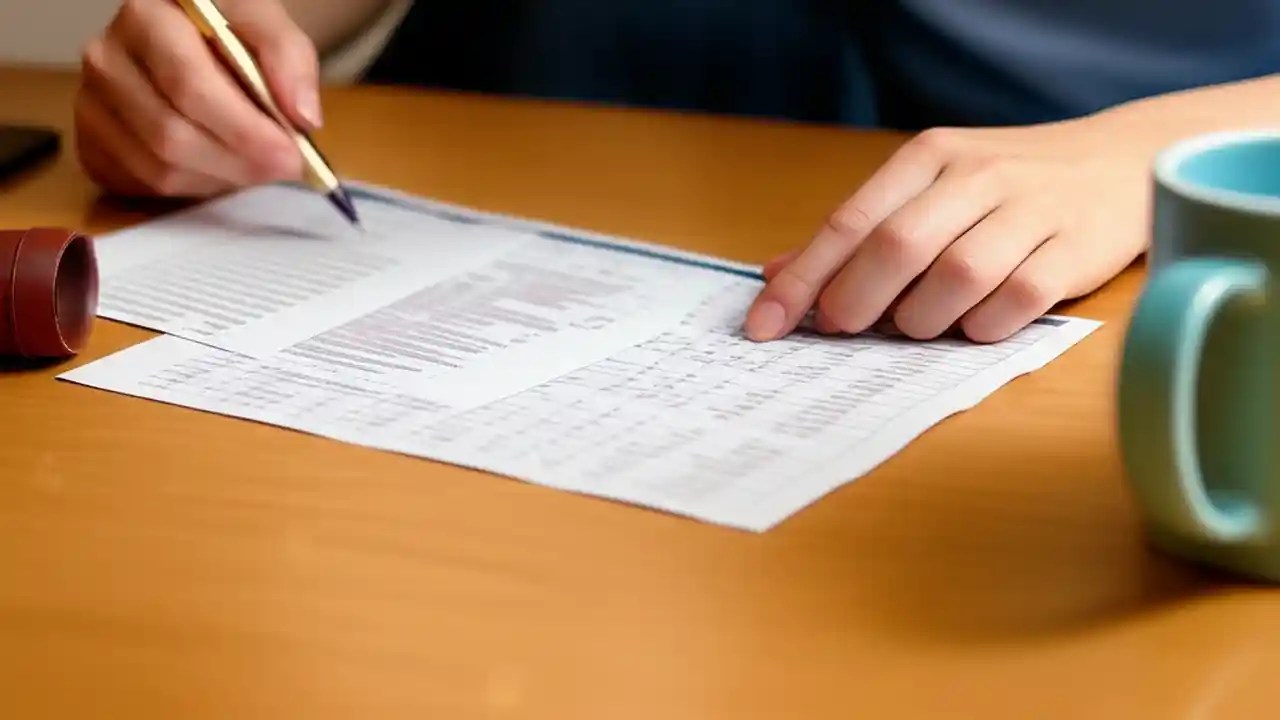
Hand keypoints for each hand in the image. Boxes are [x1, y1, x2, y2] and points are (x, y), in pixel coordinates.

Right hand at [74, 0, 320, 197]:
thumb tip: (302, 117)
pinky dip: (195, 187)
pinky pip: (145, 187)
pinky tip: (219, 167)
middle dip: (239, 161)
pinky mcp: (92, 147)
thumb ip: (290, 60)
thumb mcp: (267, 26)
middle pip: (171, 135)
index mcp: (146, 18)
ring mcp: (91, 106)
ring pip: (160, 168)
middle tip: (284, 167)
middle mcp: (106, 60)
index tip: (291, 153)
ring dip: (221, 177)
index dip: (244, 129)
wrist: (196, 42)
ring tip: (255, 163)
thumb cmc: (231, 33)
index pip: (188, 85)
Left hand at [743, 115, 1151, 342]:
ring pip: (957, 276)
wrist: (1120, 160)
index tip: (764, 326)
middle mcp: (978, 175)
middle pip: (897, 246)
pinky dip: (984, 325)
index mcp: (929, 157)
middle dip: (857, 301)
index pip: (850, 222)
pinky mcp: (1076, 248)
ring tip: (918, 325)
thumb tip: (778, 273)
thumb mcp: (928, 191)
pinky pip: (1017, 300)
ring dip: (922, 319)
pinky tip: (976, 324)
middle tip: (845, 328)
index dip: (802, 281)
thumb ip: (858, 233)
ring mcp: (1031, 209)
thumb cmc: (1005, 188)